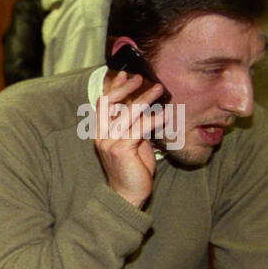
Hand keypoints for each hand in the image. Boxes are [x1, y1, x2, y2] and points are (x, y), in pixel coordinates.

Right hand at [95, 70, 164, 207]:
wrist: (127, 195)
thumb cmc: (133, 169)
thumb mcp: (133, 143)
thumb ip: (134, 127)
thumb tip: (146, 110)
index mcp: (102, 133)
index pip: (103, 104)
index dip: (112, 88)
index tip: (123, 73)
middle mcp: (102, 136)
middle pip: (110, 103)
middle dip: (125, 87)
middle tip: (141, 77)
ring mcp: (109, 142)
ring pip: (127, 114)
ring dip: (144, 99)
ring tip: (159, 89)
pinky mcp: (121, 150)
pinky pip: (139, 129)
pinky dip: (154, 120)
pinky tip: (165, 114)